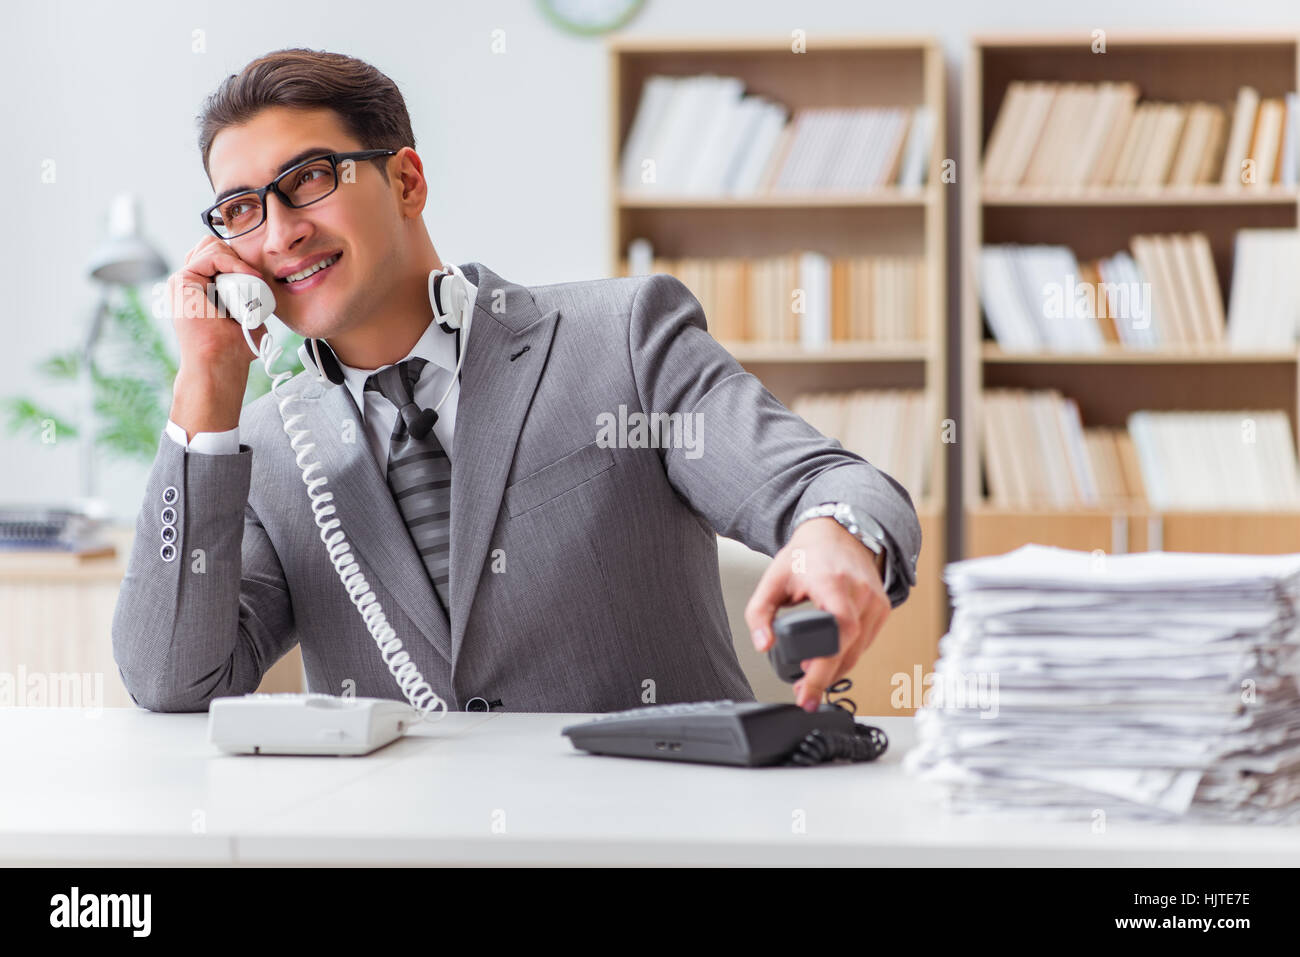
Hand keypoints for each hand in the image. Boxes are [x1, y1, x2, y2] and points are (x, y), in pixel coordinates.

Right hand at [167, 237, 268, 437]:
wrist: (220, 363)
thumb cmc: (235, 347)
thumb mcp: (247, 315)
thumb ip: (249, 299)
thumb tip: (262, 290)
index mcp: (202, 288)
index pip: (220, 254)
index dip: (241, 260)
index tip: (260, 278)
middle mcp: (189, 282)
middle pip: (214, 244)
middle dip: (238, 255)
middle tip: (255, 278)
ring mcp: (183, 281)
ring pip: (211, 245)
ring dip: (237, 259)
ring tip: (250, 280)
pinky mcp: (181, 281)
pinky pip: (211, 256)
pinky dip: (233, 262)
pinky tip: (247, 276)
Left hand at [744, 517, 889, 711]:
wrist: (838, 533)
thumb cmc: (807, 554)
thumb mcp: (773, 578)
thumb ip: (760, 612)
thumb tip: (763, 644)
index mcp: (833, 582)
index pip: (840, 629)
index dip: (826, 663)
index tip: (808, 685)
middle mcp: (861, 592)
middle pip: (849, 647)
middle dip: (826, 676)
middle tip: (804, 694)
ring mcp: (876, 601)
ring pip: (860, 650)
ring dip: (837, 670)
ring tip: (812, 681)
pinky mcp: (883, 608)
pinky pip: (866, 642)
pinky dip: (849, 655)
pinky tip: (831, 662)